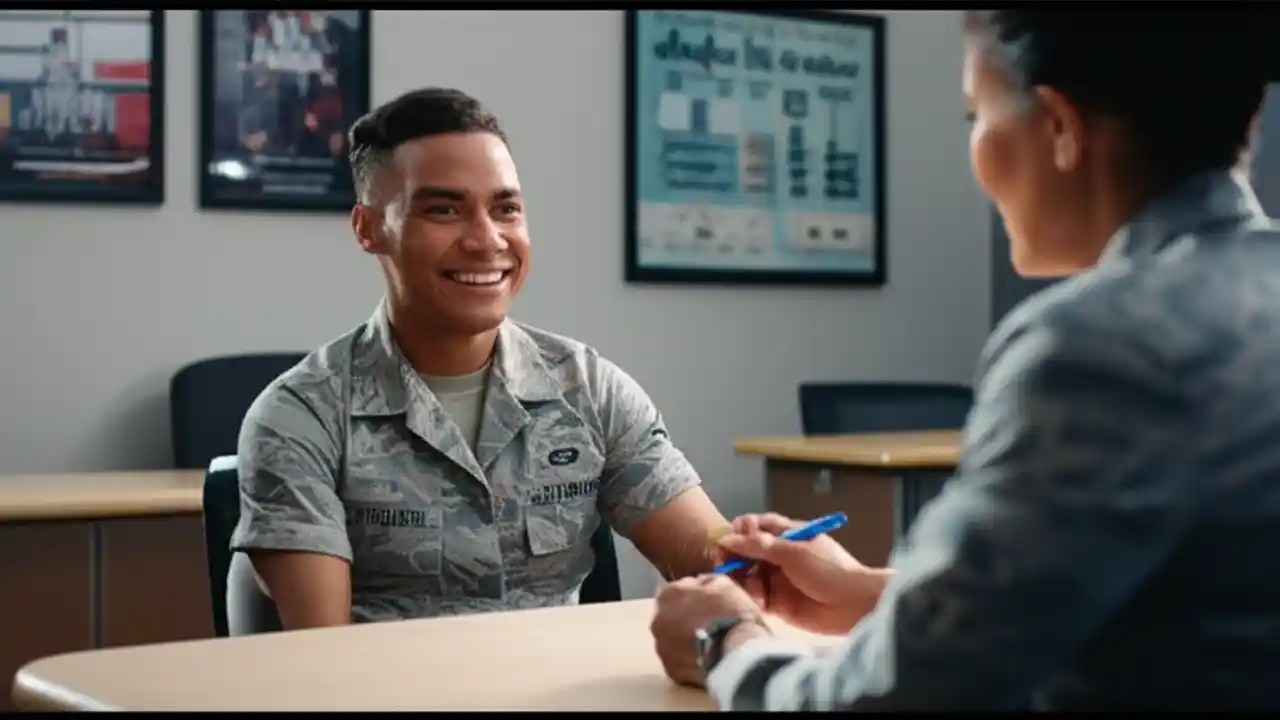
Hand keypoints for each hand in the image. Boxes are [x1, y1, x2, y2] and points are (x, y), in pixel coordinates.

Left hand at [650, 574, 766, 687]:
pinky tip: (708, 660)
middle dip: (686, 619)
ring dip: (686, 641)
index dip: (694, 597)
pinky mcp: (671, 671)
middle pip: (671, 617)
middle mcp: (657, 621)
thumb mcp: (724, 584)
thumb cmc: (730, 613)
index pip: (677, 591)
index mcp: (668, 595)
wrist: (735, 653)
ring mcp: (662, 648)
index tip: (708, 603)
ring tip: (710, 644)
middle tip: (709, 624)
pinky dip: (691, 661)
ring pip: (673, 642)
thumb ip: (706, 582)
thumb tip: (701, 584)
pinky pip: (681, 663)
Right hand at [718, 512, 889, 634]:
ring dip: (743, 580)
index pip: (756, 527)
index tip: (727, 540)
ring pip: (747, 576)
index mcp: (787, 535)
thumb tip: (728, 538)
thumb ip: (759, 546)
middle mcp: (780, 555)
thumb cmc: (829, 570)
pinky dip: (752, 598)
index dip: (740, 531)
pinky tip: (758, 601)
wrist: (854, 605)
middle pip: (746, 552)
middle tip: (724, 565)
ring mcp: (778, 579)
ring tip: (750, 588)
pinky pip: (755, 597)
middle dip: (733, 557)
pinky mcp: (778, 603)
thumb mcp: (793, 551)